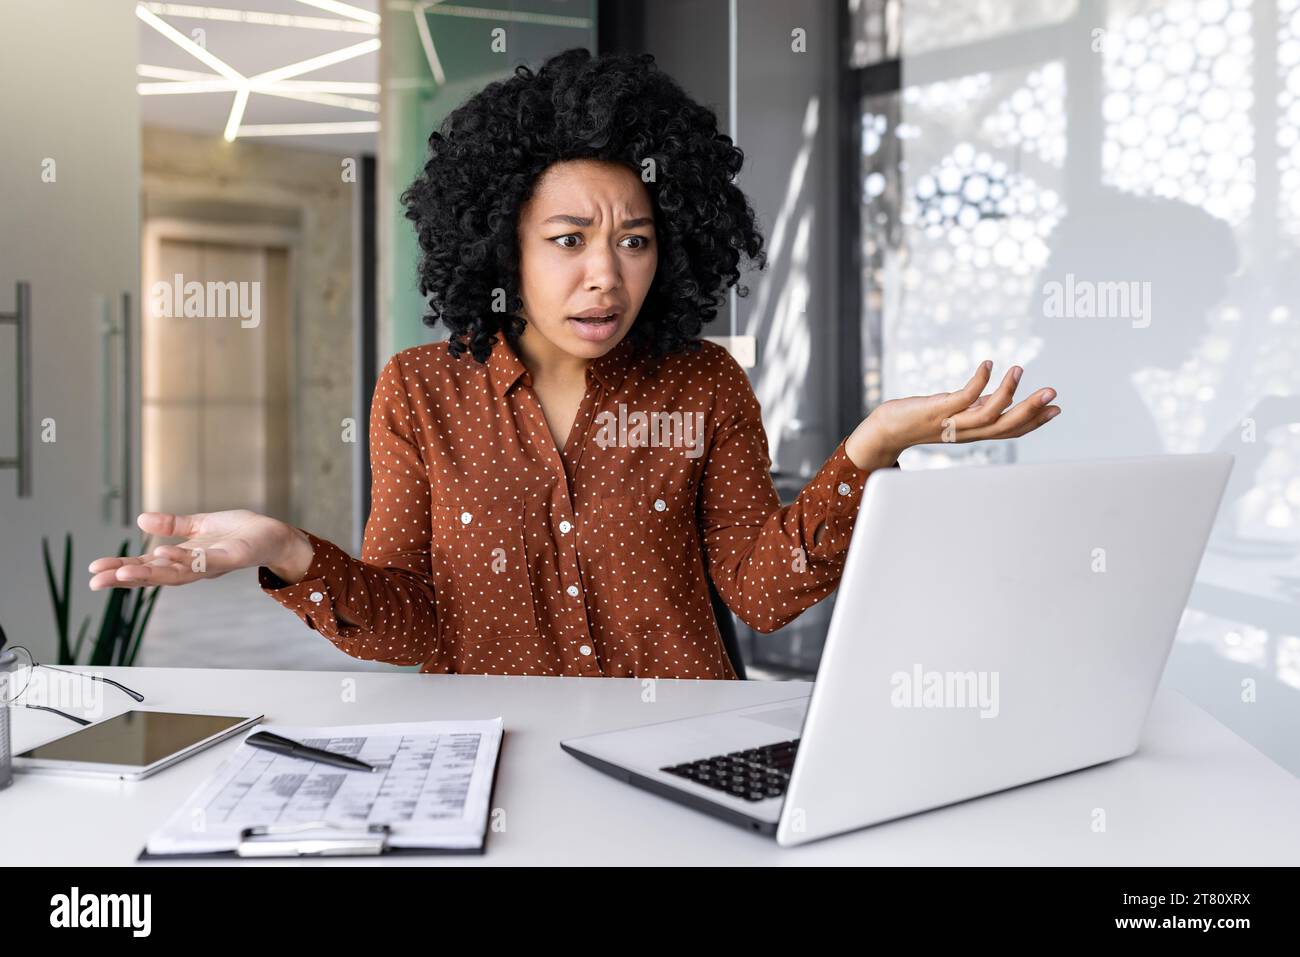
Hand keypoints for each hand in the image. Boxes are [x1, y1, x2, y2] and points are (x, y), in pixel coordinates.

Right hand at [88, 510, 312, 589]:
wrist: (275, 535)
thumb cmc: (240, 532)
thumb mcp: (200, 525)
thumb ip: (173, 526)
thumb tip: (141, 521)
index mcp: (184, 558)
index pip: (148, 566)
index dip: (122, 569)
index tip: (95, 571)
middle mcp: (194, 566)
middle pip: (155, 575)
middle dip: (125, 578)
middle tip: (96, 581)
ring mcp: (212, 564)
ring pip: (175, 573)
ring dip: (149, 573)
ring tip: (122, 573)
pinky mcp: (231, 557)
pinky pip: (204, 561)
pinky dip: (184, 559)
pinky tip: (164, 554)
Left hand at [845, 360, 1059, 466]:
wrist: (887, 430)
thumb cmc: (921, 418)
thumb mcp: (956, 412)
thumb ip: (978, 406)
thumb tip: (1000, 396)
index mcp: (973, 432)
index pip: (1009, 430)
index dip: (1034, 421)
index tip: (1057, 409)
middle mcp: (966, 431)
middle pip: (1005, 426)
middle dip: (1031, 411)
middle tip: (1053, 393)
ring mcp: (951, 422)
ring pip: (987, 415)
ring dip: (1007, 393)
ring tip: (1020, 370)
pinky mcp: (937, 410)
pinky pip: (962, 397)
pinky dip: (978, 382)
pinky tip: (988, 364)